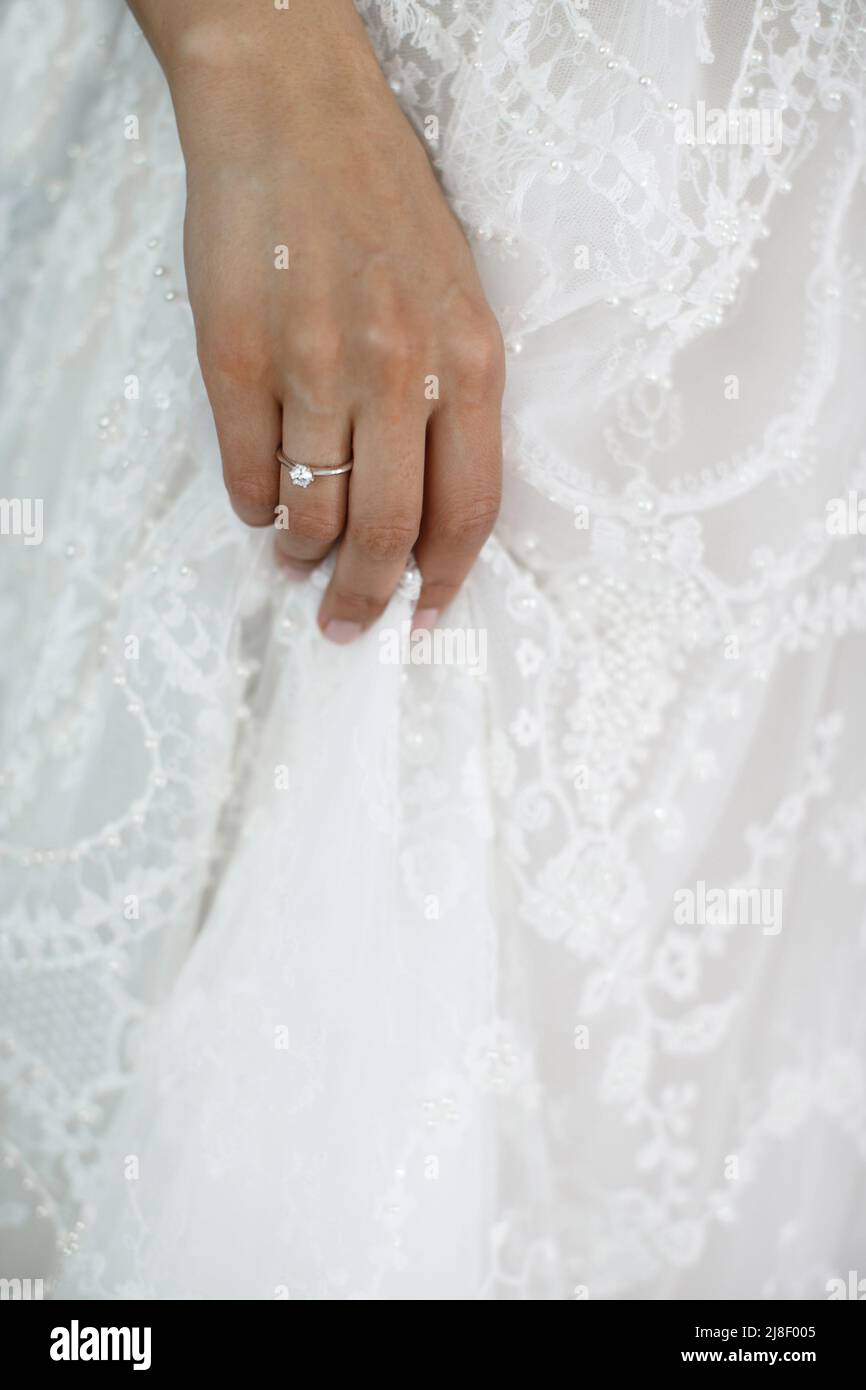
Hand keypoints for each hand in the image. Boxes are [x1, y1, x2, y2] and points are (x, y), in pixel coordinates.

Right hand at [132, 0, 503, 641]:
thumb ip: (454, 404)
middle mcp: (397, 366)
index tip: (424, 618)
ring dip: (303, 552)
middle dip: (366, 598)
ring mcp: (312, 361)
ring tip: (298, 553)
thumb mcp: (460, 297)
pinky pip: (247, 471)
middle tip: (346, 623)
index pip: (470, 508)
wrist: (293, 111)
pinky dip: (254, 506)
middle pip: (389, 531)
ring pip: (312, 512)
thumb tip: (426, 515)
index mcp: (470, 356)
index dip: (446, 581)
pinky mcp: (234, 353)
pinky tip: (261, 501)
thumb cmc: (386, 206)